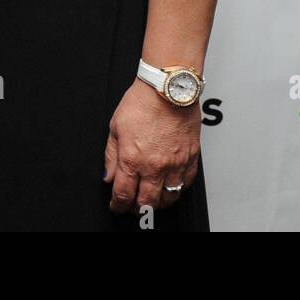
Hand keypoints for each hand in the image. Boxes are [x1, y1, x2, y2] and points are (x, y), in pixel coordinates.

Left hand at [103, 79, 200, 216]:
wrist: (167, 89)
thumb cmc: (142, 102)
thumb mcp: (115, 127)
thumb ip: (111, 156)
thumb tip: (108, 176)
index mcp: (132, 159)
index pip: (123, 194)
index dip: (117, 205)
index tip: (116, 206)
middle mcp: (154, 166)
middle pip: (146, 203)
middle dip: (137, 210)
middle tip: (133, 207)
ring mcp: (175, 164)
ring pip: (168, 199)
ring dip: (158, 204)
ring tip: (151, 200)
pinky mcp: (191, 159)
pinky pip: (186, 185)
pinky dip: (177, 190)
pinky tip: (170, 187)